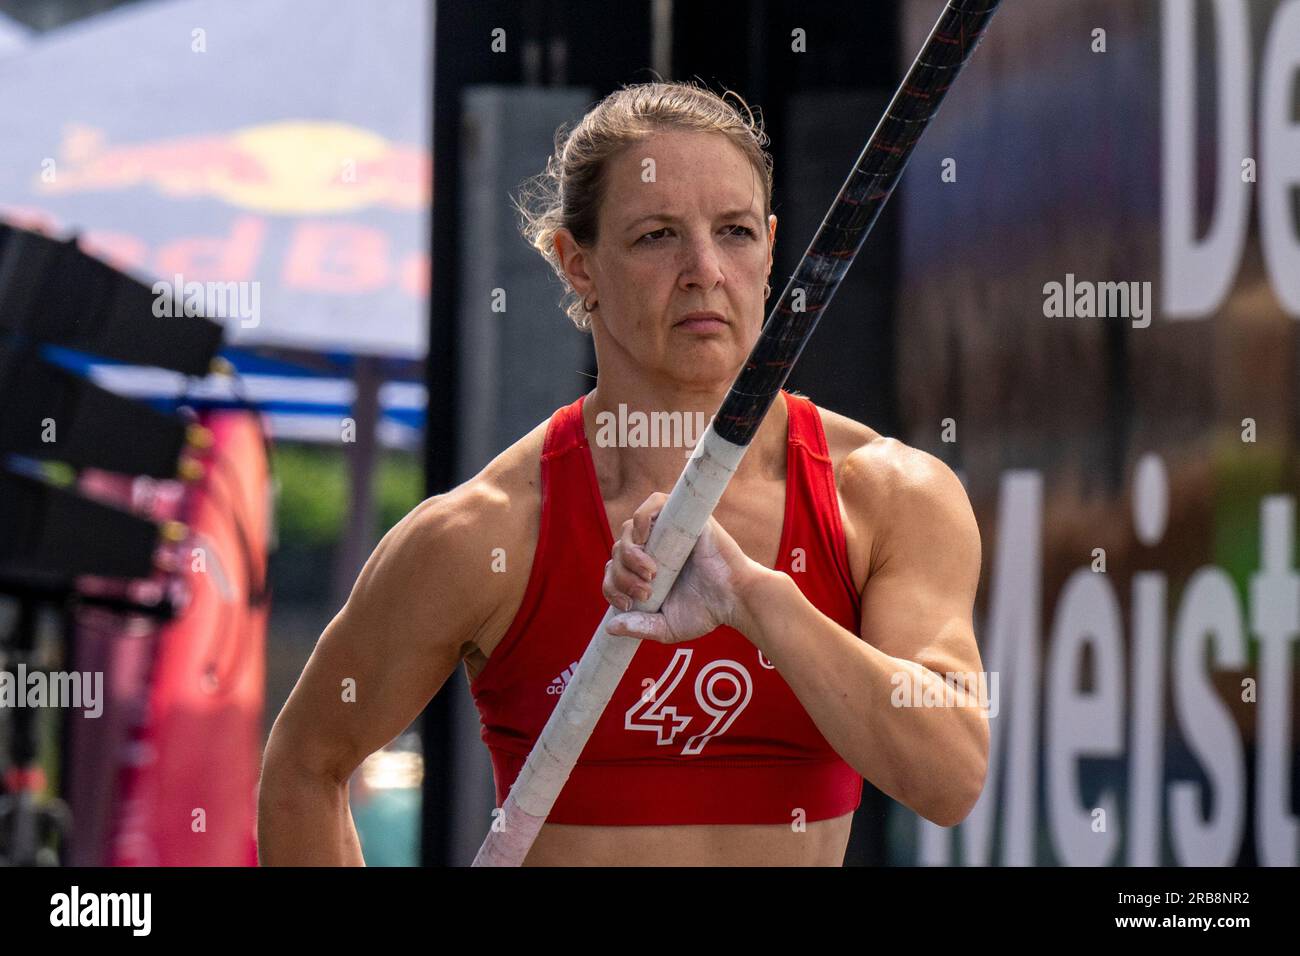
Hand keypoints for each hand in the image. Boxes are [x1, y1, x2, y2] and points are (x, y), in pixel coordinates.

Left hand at [603, 491, 762, 643]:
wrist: (735, 598)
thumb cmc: (707, 611)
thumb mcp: (667, 627)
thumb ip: (640, 627)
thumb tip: (610, 626)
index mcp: (646, 571)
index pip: (613, 570)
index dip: (612, 587)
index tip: (626, 604)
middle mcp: (653, 548)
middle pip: (618, 551)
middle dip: (623, 576)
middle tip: (646, 592)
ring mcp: (666, 530)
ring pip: (629, 530)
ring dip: (631, 554)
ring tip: (650, 573)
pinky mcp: (682, 517)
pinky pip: (653, 503)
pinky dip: (641, 518)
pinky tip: (643, 539)